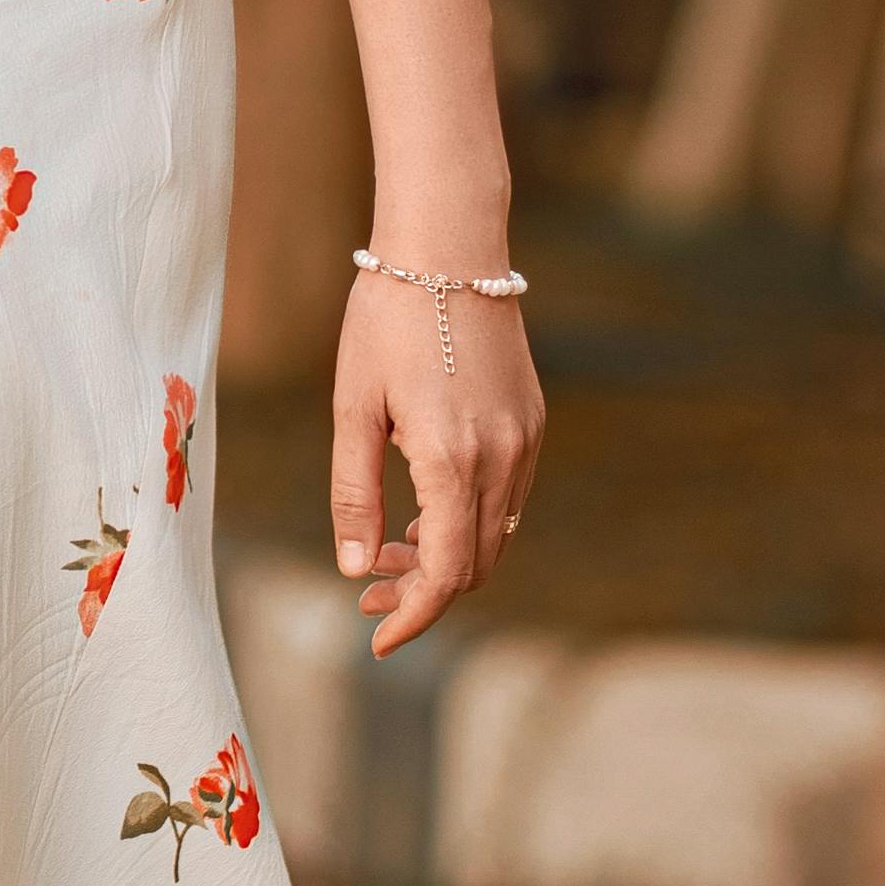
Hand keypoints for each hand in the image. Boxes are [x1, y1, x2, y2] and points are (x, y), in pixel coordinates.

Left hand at [332, 265, 542, 657]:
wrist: (447, 246)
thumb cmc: (386, 318)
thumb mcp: (352, 407)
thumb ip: (353, 492)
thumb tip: (352, 568)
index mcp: (451, 459)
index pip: (446, 574)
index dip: (414, 617)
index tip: (378, 640)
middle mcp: (501, 458)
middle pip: (474, 564)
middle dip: (421, 592)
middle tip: (366, 594)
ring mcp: (525, 440)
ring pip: (495, 535)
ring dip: (445, 558)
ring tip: (386, 553)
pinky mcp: (532, 421)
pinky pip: (507, 497)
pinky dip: (468, 521)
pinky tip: (424, 511)